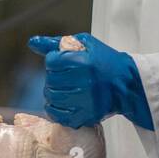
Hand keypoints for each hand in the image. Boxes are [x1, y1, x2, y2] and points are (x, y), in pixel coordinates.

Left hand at [27, 33, 153, 129]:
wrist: (126, 83)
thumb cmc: (104, 61)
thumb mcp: (83, 44)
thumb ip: (56, 44)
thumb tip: (32, 42)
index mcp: (84, 62)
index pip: (52, 61)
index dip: (55, 61)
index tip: (65, 62)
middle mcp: (84, 82)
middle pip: (50, 80)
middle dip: (55, 77)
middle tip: (67, 76)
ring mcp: (84, 101)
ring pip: (52, 97)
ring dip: (54, 92)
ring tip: (66, 88)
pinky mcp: (85, 115)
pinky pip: (57, 114)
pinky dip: (56, 108)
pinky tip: (64, 101)